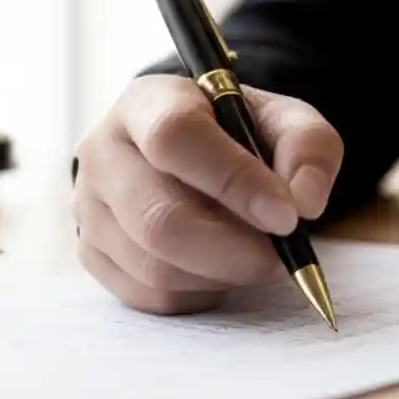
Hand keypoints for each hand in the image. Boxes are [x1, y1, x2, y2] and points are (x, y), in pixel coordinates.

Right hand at [72, 75, 342, 312]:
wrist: (191, 155)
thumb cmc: (239, 135)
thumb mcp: (285, 122)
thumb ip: (308, 149)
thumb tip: (304, 203)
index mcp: (148, 102)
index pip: (175, 138)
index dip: (233, 181)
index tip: (286, 216)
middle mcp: (103, 152)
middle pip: (159, 219)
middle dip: (233, 251)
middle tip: (280, 257)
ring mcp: (90, 208)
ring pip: (156, 268)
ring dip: (222, 275)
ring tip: (254, 255)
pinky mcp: (93, 255)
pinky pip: (150, 296)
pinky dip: (200, 293)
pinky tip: (220, 267)